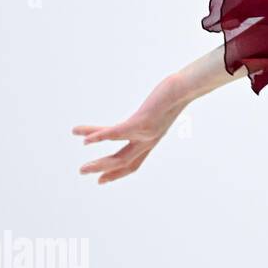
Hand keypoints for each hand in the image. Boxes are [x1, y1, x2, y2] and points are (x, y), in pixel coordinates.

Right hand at [73, 74, 189, 183]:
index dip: (117, 173)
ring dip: (99, 164)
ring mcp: (146, 134)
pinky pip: (117, 133)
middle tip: (82, 171)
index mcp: (151, 139)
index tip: (100, 180)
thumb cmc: (173, 94)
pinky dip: (100, 137)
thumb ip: (150, 115)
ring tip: (81, 169)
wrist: (186, 86)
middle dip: (103, 169)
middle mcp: (149, 140)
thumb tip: (146, 114)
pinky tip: (85, 140)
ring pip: (120, 156)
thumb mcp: (159, 109)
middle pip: (124, 162)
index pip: (133, 163)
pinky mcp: (143, 122)